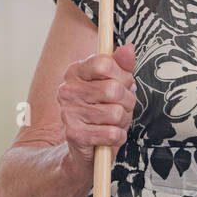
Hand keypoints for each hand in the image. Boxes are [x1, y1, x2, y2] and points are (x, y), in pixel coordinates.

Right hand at [57, 43, 136, 175]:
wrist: (84, 147)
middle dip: (127, 102)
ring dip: (122, 121)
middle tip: (120, 108)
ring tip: (112, 123)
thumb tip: (129, 49)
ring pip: (116, 113)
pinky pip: (113, 133)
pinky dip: (118, 137)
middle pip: (114, 89)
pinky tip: (107, 137)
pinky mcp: (74, 134)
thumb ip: (122, 66)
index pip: (105, 63)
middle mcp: (67, 90)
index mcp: (75, 72)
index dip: (122, 76)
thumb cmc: (103, 111)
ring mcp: (68, 112)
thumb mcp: (114, 84)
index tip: (121, 84)